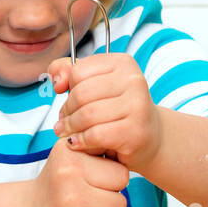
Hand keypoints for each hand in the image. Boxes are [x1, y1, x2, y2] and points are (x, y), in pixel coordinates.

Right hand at [27, 136, 130, 206]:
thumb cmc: (60, 186)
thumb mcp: (72, 157)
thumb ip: (96, 147)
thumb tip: (123, 142)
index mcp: (69, 151)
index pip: (117, 160)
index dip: (111, 173)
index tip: (93, 178)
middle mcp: (68, 173)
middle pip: (122, 180)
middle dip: (113, 190)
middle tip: (91, 195)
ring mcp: (71, 201)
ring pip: (119, 205)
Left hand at [47, 54, 162, 172]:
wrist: (149, 138)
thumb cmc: (116, 110)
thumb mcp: (93, 85)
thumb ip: (66, 72)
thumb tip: (58, 83)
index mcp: (123, 63)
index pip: (78, 72)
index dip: (68, 90)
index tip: (71, 104)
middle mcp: (134, 80)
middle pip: (81, 94)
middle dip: (67, 112)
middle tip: (64, 123)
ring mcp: (138, 105)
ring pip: (87, 115)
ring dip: (71, 128)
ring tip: (68, 134)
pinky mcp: (136, 131)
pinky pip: (96, 134)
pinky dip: (82, 141)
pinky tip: (79, 143)